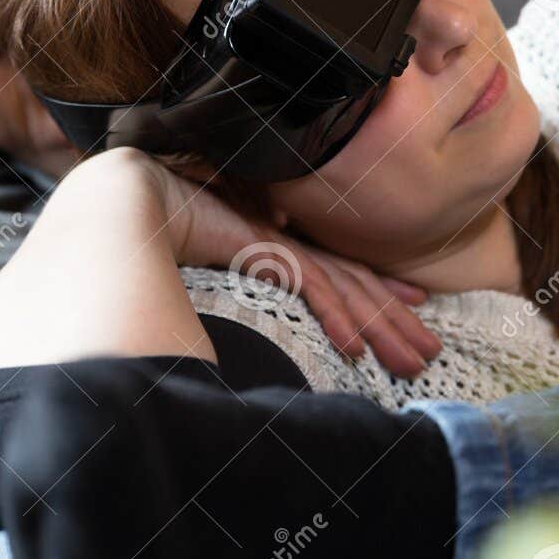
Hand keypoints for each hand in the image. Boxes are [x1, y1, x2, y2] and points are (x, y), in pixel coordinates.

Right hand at [141, 154, 443, 378]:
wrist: (129, 197)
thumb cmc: (159, 231)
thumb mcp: (212, 266)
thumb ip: (239, 278)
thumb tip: (239, 318)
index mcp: (279, 244)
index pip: (341, 272)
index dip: (380, 292)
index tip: (413, 311)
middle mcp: (287, 241)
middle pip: (355, 284)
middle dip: (396, 321)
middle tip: (429, 353)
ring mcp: (278, 243)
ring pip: (346, 290)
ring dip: (382, 328)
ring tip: (412, 360)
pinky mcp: (263, 247)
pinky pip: (312, 288)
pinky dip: (338, 319)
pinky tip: (356, 350)